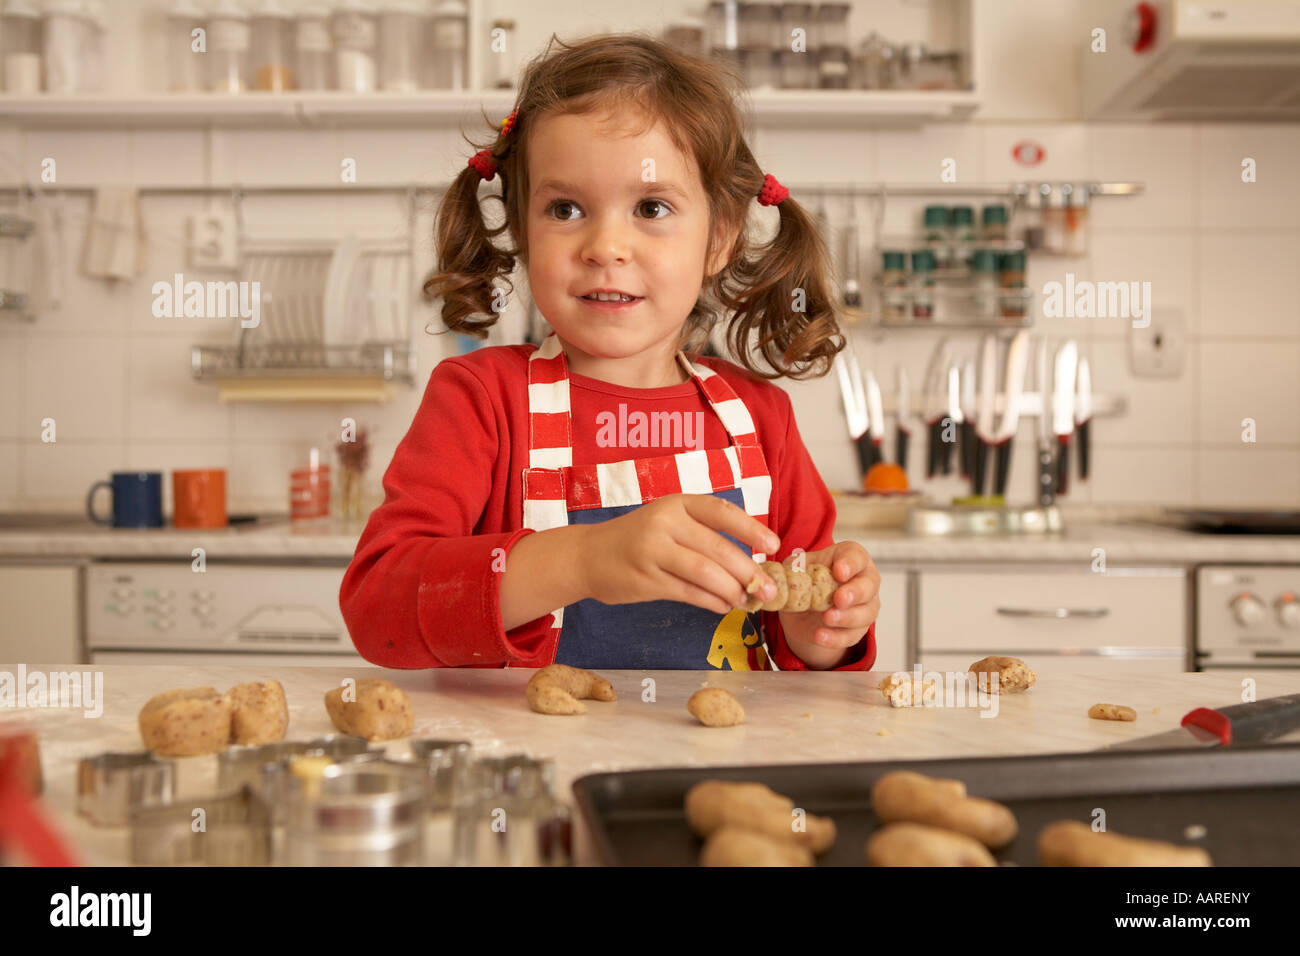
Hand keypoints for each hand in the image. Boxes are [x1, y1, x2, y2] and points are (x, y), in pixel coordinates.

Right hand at [579, 494, 780, 614]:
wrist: (588, 555)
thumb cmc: (638, 539)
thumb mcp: (668, 522)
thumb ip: (703, 534)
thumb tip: (751, 563)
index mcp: (676, 504)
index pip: (721, 512)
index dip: (750, 528)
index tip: (774, 545)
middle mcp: (664, 523)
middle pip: (717, 548)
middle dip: (748, 572)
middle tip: (768, 591)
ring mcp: (652, 551)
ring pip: (704, 573)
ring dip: (731, 591)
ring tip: (746, 601)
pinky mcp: (645, 580)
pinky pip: (688, 593)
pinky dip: (711, 602)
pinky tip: (722, 606)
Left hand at [778, 541, 880, 666]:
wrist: (804, 612)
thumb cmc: (807, 581)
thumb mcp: (797, 569)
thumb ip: (792, 568)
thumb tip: (780, 573)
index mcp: (850, 558)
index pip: (856, 556)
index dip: (850, 563)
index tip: (839, 571)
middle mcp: (864, 580)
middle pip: (869, 585)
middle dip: (855, 592)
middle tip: (839, 598)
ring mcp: (865, 606)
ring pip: (865, 613)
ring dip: (846, 617)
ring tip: (827, 618)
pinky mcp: (858, 629)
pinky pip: (851, 635)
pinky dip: (835, 637)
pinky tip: (820, 636)